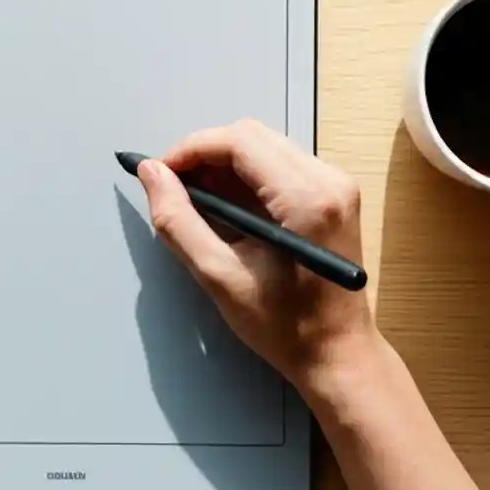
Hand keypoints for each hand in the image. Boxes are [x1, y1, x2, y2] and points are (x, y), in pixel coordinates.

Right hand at [134, 119, 378, 406]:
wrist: (337, 353)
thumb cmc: (286, 327)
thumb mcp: (219, 276)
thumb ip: (178, 220)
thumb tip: (152, 175)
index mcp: (307, 200)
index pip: (240, 141)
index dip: (191, 149)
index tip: (160, 172)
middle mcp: (329, 181)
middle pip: (252, 136)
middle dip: (204, 154)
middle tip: (172, 187)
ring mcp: (336, 185)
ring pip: (265, 145)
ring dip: (223, 164)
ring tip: (195, 200)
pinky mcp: (333, 195)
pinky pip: (280, 164)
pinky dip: (245, 176)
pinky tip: (226, 207)